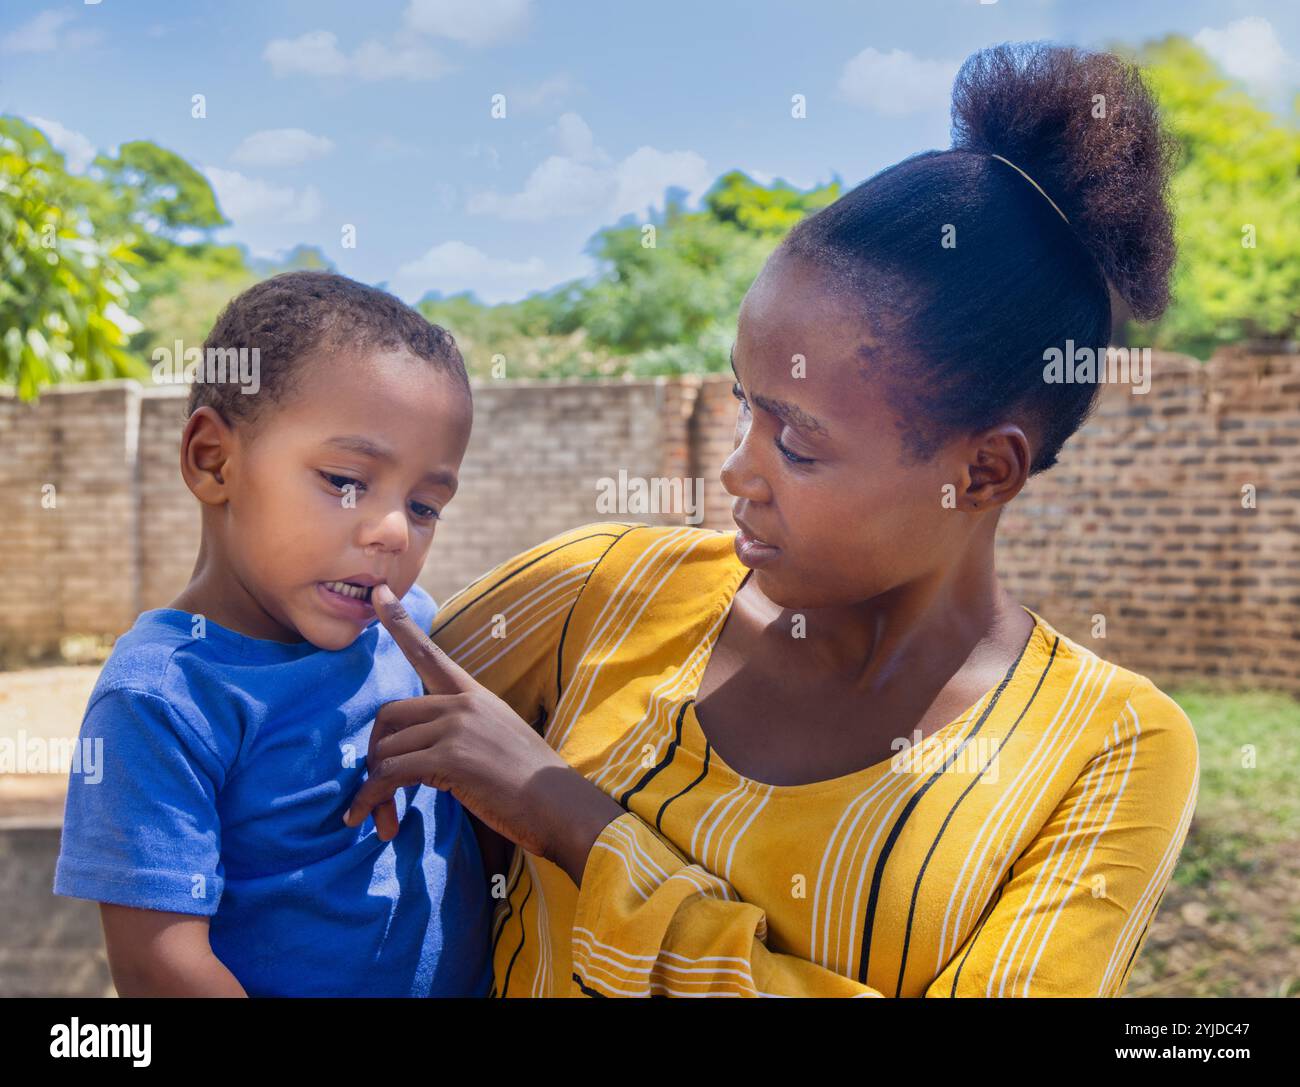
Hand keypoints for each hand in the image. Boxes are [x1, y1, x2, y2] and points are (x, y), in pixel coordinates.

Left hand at [342, 584, 623, 884]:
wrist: (558, 805)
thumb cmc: (530, 783)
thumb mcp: (498, 739)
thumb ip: (463, 730)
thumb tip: (426, 747)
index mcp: (474, 695)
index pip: (429, 653)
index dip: (399, 622)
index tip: (378, 592)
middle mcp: (462, 704)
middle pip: (389, 713)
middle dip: (375, 752)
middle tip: (376, 788)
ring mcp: (456, 728)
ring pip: (386, 749)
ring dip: (374, 787)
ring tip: (380, 818)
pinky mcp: (450, 758)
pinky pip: (390, 774)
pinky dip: (372, 799)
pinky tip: (373, 822)